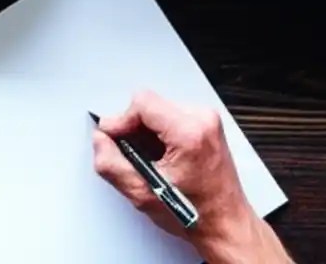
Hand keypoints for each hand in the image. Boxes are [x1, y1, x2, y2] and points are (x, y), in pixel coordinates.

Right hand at [91, 91, 290, 263]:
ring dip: (146, 131)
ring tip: (151, 159)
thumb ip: (112, 164)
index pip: (142, 103)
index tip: (114, 138)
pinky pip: (171, 115)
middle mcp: (203, 120)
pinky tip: (162, 156)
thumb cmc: (196, 213)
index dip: (120, 121)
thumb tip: (101, 141)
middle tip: (134, 156)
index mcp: (190, 133)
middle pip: (149, 104)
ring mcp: (207, 120)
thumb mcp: (143, 194)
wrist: (225, 222)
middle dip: (134, 128)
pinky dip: (159, 133)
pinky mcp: (207, 124)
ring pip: (158, 109)